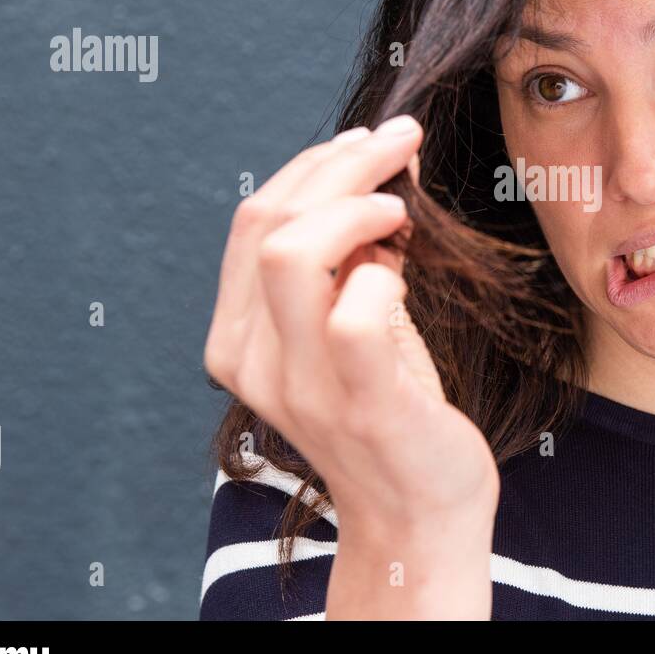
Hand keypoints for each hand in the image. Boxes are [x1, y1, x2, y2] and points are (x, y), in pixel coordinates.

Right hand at [204, 115, 500, 533]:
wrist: (417, 513)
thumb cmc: (391, 408)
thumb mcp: (352, 323)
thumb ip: (348, 258)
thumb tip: (378, 168)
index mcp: (237, 339)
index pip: (251, 222)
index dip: (311, 166)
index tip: (367, 141)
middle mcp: (252, 362)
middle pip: (268, 223)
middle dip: (341, 163)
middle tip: (401, 140)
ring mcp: (301, 387)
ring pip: (290, 254)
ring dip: (356, 205)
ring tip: (401, 208)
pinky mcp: (359, 405)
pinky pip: (353, 314)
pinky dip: (383, 275)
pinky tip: (403, 274)